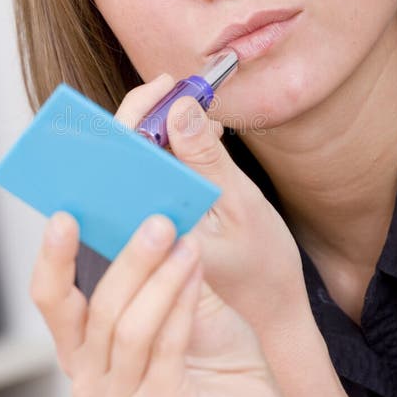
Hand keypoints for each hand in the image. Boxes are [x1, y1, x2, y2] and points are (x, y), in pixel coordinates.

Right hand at [31, 209, 294, 396]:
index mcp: (79, 349)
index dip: (53, 259)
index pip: (50, 300)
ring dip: (163, 279)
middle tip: (158, 222)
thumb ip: (155, 263)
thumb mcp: (175, 295)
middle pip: (101, 308)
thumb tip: (148, 210)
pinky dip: (183, 304)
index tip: (64, 217)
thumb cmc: (211, 349)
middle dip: (132, 260)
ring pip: (131, 327)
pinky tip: (197, 273)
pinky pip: (166, 346)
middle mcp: (88, 381)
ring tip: (187, 244)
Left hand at [115, 74, 312, 334]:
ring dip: (166, 134)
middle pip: (124, 155)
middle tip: (186, 93)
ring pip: (140, 165)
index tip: (169, 85)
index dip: (139, 111)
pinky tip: (202, 141)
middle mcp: (138, 226)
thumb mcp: (240, 204)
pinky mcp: (160, 224)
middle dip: (151, 115)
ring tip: (201, 116)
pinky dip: (177, 154)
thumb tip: (179, 107)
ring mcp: (148, 226)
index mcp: (150, 224)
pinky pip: (156, 179)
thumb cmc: (260, 264)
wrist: (273, 312)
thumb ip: (206, 157)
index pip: (123, 155)